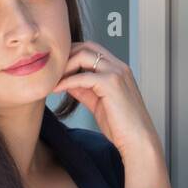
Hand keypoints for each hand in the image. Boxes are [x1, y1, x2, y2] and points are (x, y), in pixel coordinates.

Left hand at [51, 42, 172, 187]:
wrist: (137, 141)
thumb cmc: (121, 126)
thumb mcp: (97, 103)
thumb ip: (84, 90)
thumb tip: (66, 81)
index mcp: (117, 69)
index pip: (91, 49)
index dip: (72, 55)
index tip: (57, 69)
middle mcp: (118, 66)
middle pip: (86, 46)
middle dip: (66, 56)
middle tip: (50, 72)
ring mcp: (116, 72)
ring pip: (83, 55)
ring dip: (64, 66)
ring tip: (51, 80)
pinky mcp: (111, 84)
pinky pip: (82, 77)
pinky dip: (67, 81)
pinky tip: (56, 90)